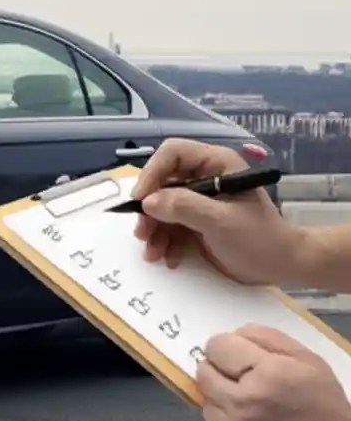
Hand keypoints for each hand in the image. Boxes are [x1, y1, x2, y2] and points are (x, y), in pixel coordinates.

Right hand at [131, 138, 303, 285]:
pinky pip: (169, 224)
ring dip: (154, 229)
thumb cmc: (259, 239)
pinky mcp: (196, 219)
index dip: (152, 173)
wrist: (280, 266)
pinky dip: (164, 240)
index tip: (140, 200)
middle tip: (142, 233)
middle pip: (162, 181)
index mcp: (216, 164)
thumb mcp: (221, 222)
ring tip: (153, 253)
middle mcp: (205, 176)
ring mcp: (199, 199)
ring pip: (161, 205)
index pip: (173, 154)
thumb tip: (148, 201)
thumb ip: (185, 207)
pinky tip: (168, 257)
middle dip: (150, 209)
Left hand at [197, 324, 350, 420]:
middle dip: (220, 368)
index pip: (218, 345)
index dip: (228, 347)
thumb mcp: (309, 362)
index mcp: (267, 373)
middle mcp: (243, 400)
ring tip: (247, 400)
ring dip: (220, 393)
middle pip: (203, 369)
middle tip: (241, 376)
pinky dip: (224, 416)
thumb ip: (268, 339)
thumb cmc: (327, 410)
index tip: (239, 354)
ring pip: (204, 395)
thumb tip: (234, 334)